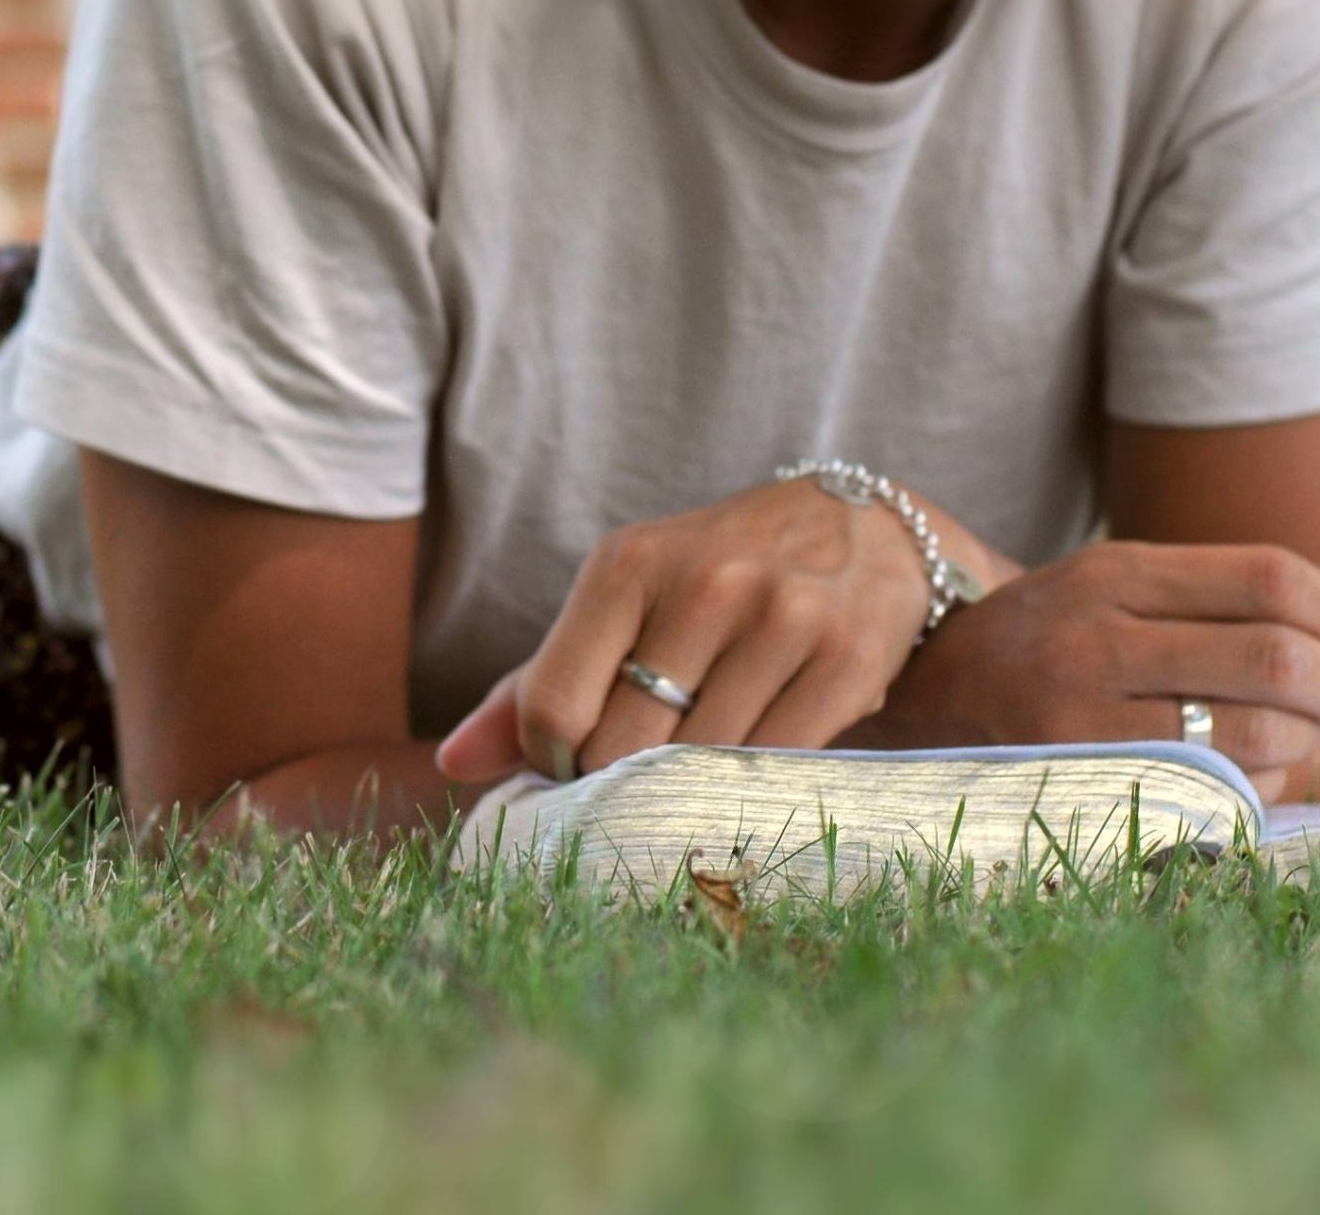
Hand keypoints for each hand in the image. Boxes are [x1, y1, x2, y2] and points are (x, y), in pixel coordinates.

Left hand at [434, 478, 1001, 782]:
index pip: (553, 706)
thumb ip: (535, 683)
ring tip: (702, 760)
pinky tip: (755, 758)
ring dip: (690, 784)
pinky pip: (775, 764)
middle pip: (623, 747)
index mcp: (627, 563)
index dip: (552, 761)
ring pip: (699, 763)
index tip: (575, 763)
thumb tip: (455, 764)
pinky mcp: (846, 660)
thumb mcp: (621, 604)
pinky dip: (754, 782)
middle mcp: (705, 583)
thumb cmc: (714, 583)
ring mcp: (782, 619)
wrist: (864, 534)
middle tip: (643, 770)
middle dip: (620, 777)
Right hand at [866, 542, 1319, 799]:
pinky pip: (1218, 798)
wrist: (914, 707)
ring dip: (1306, 744)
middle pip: (1277, 661)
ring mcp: (1086, 725)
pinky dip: (1260, 790)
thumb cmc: (1038, 642)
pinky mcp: (1084, 792)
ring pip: (1258, 737)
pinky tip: (1245, 775)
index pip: (1265, 579)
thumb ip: (1223, 586)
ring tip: (1300, 738)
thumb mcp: (1110, 585)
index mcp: (1110, 576)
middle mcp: (1096, 644)